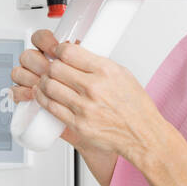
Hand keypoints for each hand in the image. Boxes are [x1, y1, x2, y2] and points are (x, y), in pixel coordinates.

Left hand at [30, 38, 164, 166]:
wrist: (142, 135)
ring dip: (44, 82)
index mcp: (106, 71)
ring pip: (49, 86)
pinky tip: (46, 96)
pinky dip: (44, 99)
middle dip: (50, 66)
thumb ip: (98, 63)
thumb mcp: (122, 74)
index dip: (59, 50)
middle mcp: (95, 87)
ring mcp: (85, 107)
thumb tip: (76, 54)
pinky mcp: (78, 124)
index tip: (58, 53)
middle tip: (52, 68)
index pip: (69, 52)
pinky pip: (51, 107)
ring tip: (47, 81)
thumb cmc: (135, 107)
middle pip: (55, 68)